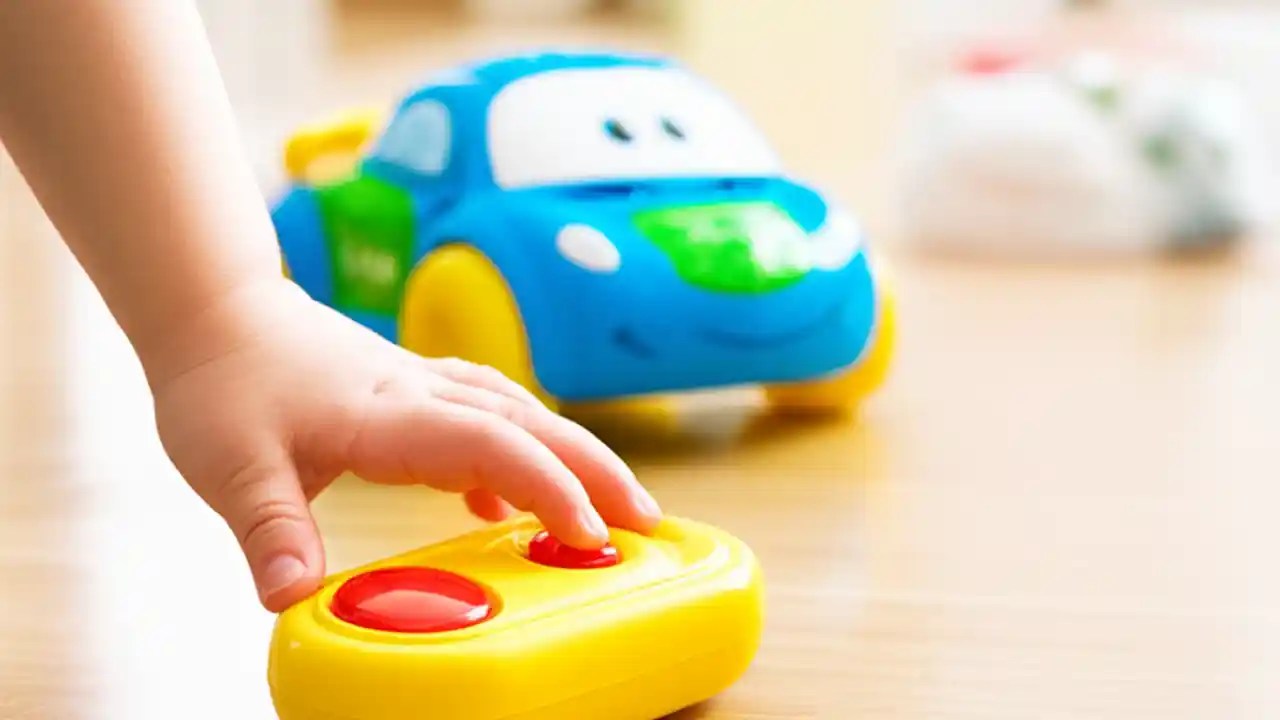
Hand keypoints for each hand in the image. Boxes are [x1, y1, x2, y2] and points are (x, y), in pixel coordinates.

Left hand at [146, 280, 661, 611]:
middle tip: (649, 523)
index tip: (587, 535)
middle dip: (596, 471)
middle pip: (529, 423)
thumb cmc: (225, 382)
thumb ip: (270, 531)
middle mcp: (420, 394)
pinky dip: (517, 457)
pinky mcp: (415, 395)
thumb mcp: (233, 465)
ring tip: (614, 508)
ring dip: (575, 457)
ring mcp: (423, 389)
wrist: (217, 313)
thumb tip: (290, 599)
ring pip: (520, 416)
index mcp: (387, 412)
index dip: (546, 486)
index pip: (488, 443)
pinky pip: (488, 419)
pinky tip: (507, 506)